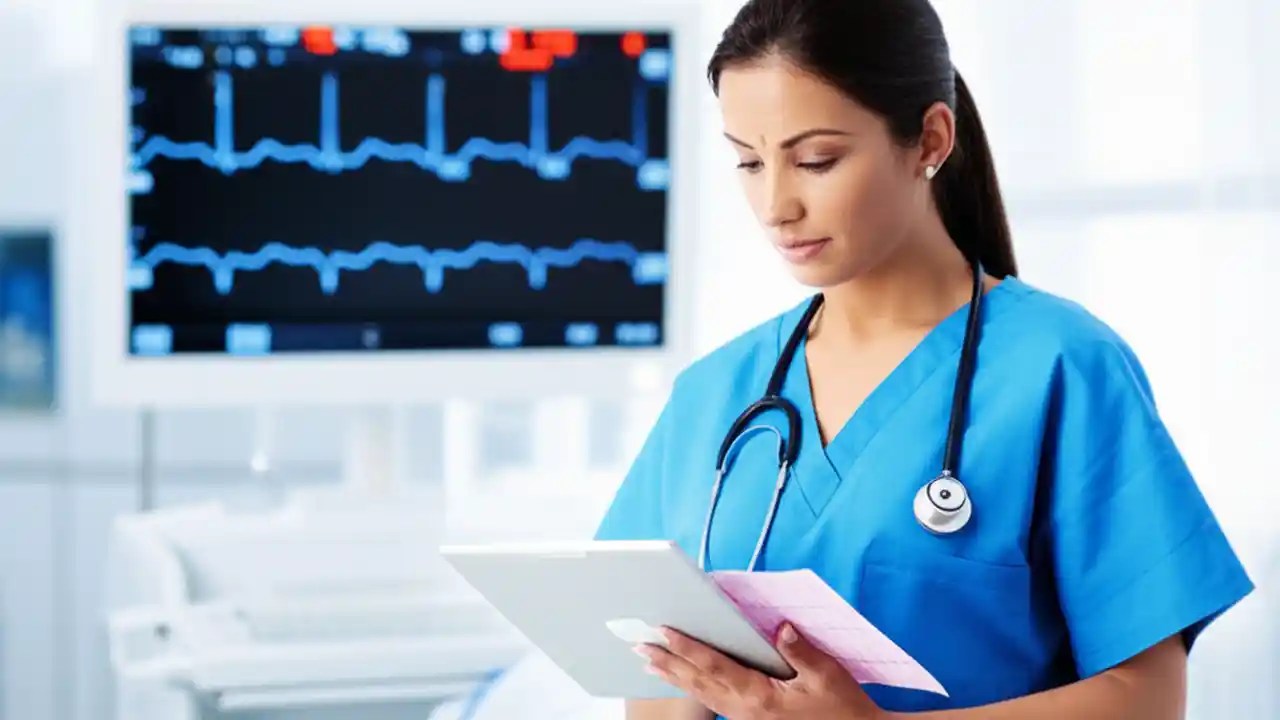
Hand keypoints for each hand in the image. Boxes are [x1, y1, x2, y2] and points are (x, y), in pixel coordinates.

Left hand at [636, 622, 893, 719]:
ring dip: (675, 676)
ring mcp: (746, 719)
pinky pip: (714, 703)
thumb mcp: (827, 676)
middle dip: (668, 663)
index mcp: (761, 697)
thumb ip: (800, 650)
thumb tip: (780, 628)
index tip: (664, 632)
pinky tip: (684, 680)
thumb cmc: (844, 709)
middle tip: (639, 646)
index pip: (716, 666)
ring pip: (702, 695)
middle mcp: (746, 711)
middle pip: (699, 683)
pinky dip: (694, 688)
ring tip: (650, 662)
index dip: (688, 648)